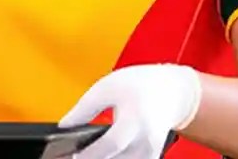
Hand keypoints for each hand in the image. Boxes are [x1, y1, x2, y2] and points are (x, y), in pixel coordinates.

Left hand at [58, 64, 201, 158]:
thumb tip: (64, 125)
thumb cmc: (140, 85)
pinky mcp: (150, 158)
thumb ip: (85, 107)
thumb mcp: (108, 86)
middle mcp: (147, 139)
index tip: (73, 155)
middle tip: (75, 155)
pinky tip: (102, 153)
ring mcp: (150, 152)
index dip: (91, 153)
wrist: (172, 91)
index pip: (112, 143)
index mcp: (136, 117)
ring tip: (88, 152)